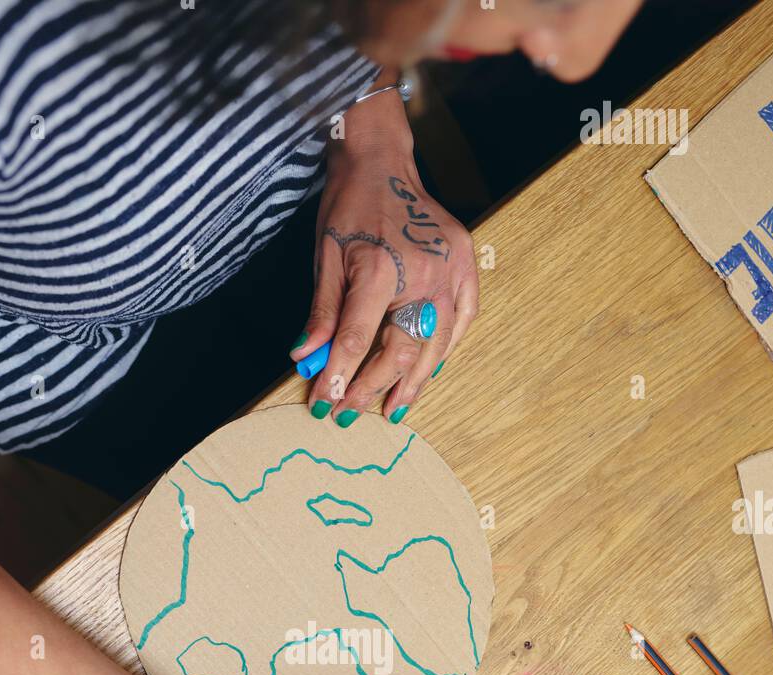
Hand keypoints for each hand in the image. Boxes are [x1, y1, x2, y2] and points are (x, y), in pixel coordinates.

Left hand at [292, 113, 478, 424]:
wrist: (382, 162)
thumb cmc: (348, 207)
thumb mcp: (325, 257)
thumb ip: (322, 313)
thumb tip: (307, 359)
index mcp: (378, 269)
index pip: (357, 340)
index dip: (340, 378)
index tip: (326, 405)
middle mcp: (421, 273)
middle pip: (400, 350)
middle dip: (374, 388)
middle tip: (353, 413)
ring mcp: (450, 270)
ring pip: (435, 345)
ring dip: (413, 383)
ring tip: (394, 410)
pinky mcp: (466, 265)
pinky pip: (461, 322)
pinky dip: (445, 351)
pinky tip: (427, 372)